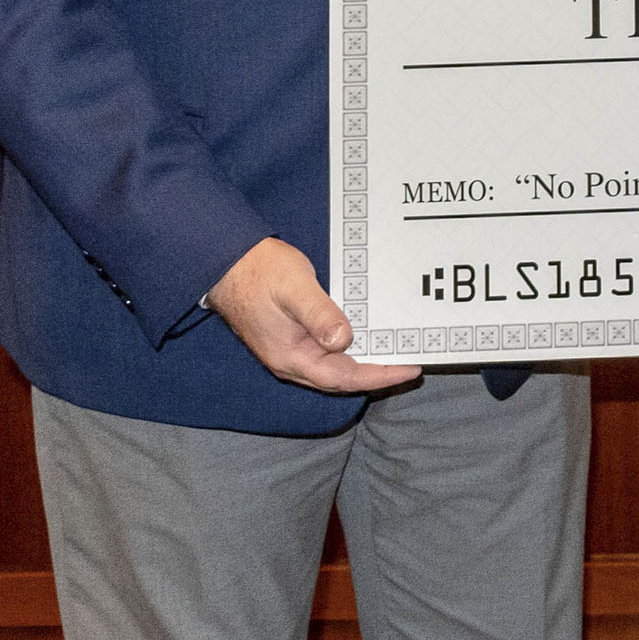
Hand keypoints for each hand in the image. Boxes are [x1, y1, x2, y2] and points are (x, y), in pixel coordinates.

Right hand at [206, 236, 421, 393]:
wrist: (228, 261)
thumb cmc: (260, 271)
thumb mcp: (295, 288)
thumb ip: (319, 315)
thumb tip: (343, 340)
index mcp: (290, 356)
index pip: (342, 378)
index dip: (379, 376)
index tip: (410, 370)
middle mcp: (289, 361)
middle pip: (340, 379)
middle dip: (376, 374)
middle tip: (410, 364)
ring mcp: (289, 351)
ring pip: (332, 368)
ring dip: (364, 365)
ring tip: (395, 355)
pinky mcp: (290, 338)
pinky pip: (325, 354)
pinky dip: (348, 352)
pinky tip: (366, 340)